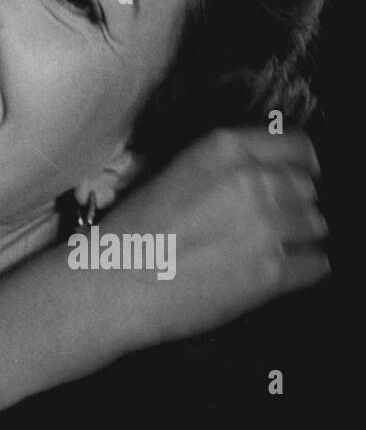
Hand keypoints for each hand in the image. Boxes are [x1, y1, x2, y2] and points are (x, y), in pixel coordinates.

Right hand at [101, 128, 327, 346]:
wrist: (113, 283)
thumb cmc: (133, 230)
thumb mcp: (173, 173)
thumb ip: (223, 166)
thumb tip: (264, 174)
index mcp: (224, 150)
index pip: (296, 146)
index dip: (297, 165)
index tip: (293, 178)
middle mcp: (252, 181)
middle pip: (307, 189)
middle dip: (293, 205)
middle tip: (266, 223)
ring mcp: (266, 227)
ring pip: (316, 226)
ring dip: (298, 238)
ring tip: (267, 250)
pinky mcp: (272, 272)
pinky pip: (316, 266)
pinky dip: (301, 270)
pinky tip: (274, 273)